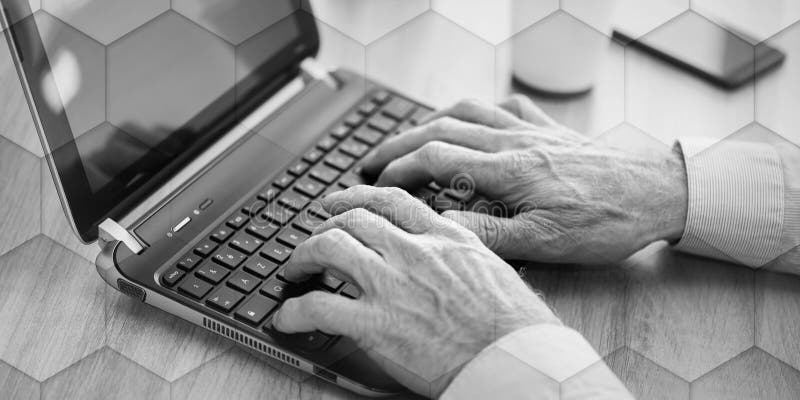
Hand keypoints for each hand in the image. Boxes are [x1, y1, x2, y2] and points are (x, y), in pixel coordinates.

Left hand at [272, 186, 559, 396]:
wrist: (517, 363)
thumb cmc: (517, 328)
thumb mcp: (497, 271)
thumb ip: (466, 255)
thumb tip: (455, 256)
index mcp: (447, 239)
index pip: (392, 201)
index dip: (357, 197)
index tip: (342, 203)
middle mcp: (415, 252)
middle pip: (353, 219)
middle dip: (324, 224)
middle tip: (313, 236)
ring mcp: (393, 285)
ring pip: (329, 248)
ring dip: (303, 256)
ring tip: (295, 268)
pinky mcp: (375, 325)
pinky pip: (318, 307)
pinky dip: (295, 311)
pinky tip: (288, 317)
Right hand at [362, 96, 687, 263]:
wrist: (660, 192)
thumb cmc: (608, 220)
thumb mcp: (548, 242)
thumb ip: (491, 234)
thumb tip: (441, 226)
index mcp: (508, 170)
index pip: (435, 160)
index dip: (397, 171)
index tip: (375, 186)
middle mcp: (513, 141)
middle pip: (440, 129)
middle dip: (397, 144)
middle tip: (371, 160)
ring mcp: (531, 129)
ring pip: (466, 112)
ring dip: (429, 122)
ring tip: (408, 138)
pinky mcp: (549, 128)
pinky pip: (504, 106)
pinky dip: (477, 110)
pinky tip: (472, 120)